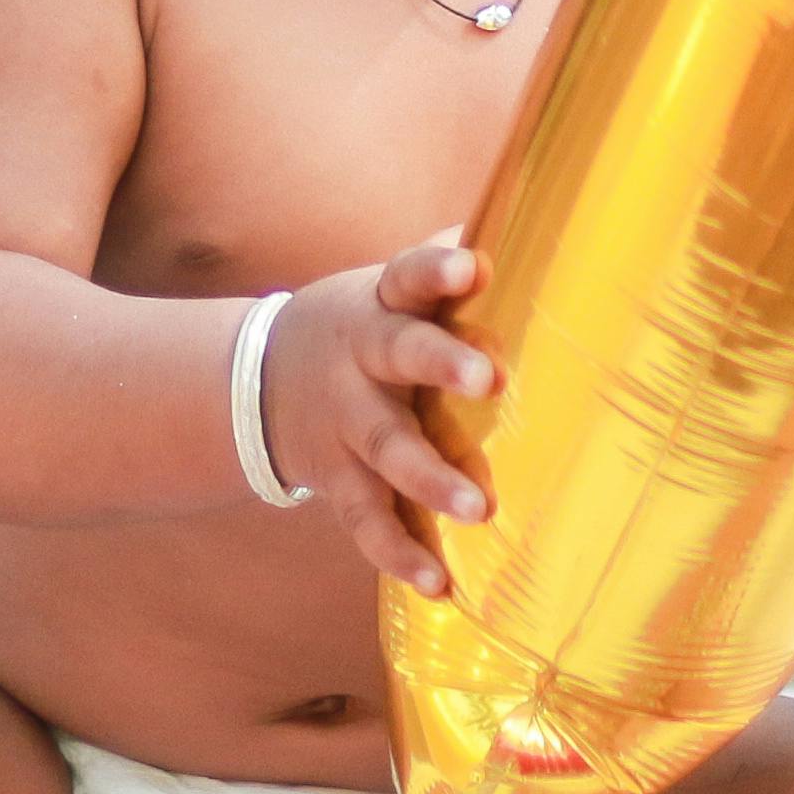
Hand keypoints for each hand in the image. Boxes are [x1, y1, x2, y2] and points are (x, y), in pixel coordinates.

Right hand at [256, 238, 496, 593]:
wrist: (257, 381)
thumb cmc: (367, 326)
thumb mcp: (390, 288)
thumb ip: (448, 265)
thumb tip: (536, 209)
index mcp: (380, 305)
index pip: (406, 277)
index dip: (436, 270)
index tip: (473, 267)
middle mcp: (360, 360)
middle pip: (397, 356)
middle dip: (440, 364)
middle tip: (489, 377)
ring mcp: (344, 424)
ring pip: (385, 449)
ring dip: (430, 478)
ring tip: (480, 507)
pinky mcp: (336, 480)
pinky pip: (366, 521)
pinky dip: (400, 554)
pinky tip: (441, 584)